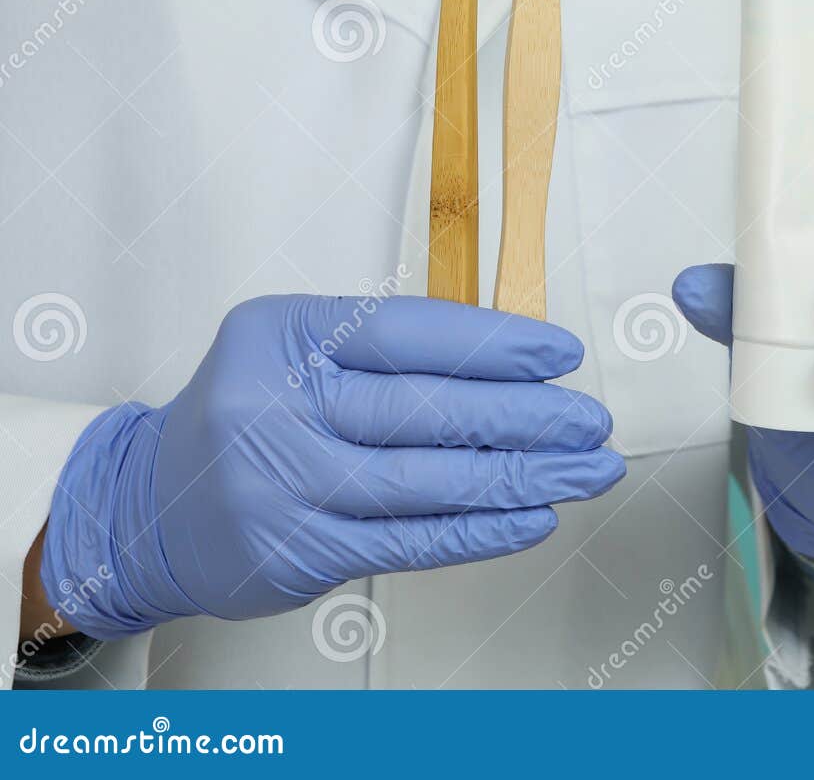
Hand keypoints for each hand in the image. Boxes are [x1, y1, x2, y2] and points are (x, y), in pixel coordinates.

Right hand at [42, 294, 622, 638]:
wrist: (152, 510)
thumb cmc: (252, 415)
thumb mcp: (298, 351)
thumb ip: (391, 350)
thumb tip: (519, 361)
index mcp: (281, 335)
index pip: (407, 332)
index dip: (495, 343)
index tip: (562, 354)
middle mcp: (274, 407)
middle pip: (426, 409)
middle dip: (526, 417)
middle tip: (591, 422)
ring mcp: (282, 487)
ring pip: (428, 482)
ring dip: (522, 478)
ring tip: (586, 472)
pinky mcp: (297, 553)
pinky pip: (411, 541)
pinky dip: (482, 532)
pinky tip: (534, 518)